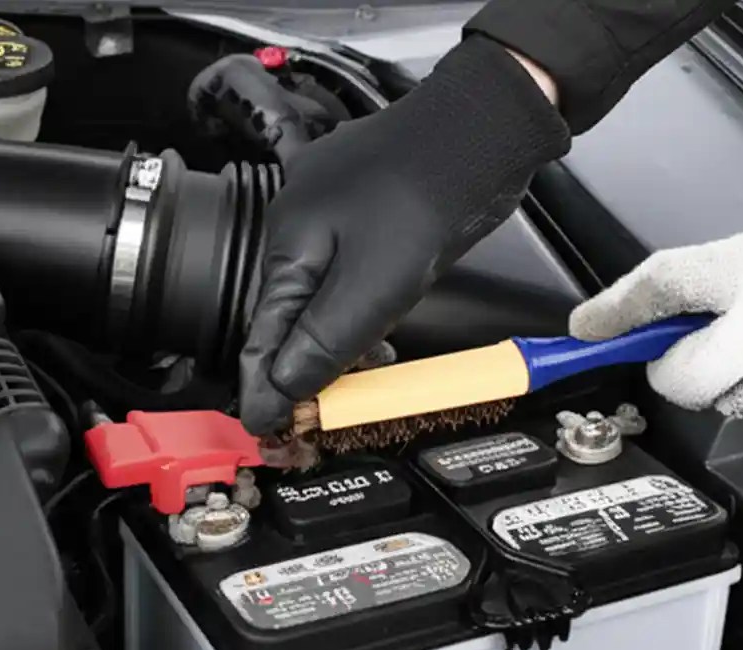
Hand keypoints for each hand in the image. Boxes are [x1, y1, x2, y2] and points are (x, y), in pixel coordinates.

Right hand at [239, 36, 570, 435]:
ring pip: (319, 293)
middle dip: (302, 366)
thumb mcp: (374, 286)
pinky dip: (355, 306)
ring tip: (363, 373)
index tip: (264, 426)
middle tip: (318, 414)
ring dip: (335, 338)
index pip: (263, 335)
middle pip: (288, 314)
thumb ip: (324, 340)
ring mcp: (332, 211)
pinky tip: (379, 321)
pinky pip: (346, 269)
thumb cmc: (427, 194)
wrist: (479, 130)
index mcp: (289, 245)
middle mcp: (300, 225)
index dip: (264, 387)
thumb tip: (281, 387)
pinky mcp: (366, 206)